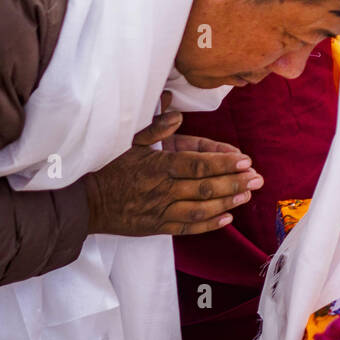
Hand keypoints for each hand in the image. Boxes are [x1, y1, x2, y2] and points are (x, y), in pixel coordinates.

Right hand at [80, 104, 263, 236]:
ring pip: (200, 209)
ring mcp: (159, 211)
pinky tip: (227, 218)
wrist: (81, 202)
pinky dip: (208, 224)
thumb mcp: (127, 141)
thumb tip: (176, 112)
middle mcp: (162, 189)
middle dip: (234, 183)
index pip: (197, 164)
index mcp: (157, 165)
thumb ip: (154, 127)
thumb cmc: (105, 167)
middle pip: (205, 188)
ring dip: (227, 202)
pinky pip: (186, 227)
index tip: (245, 160)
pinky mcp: (156, 227)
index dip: (224, 163)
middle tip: (257, 178)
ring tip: (247, 195)